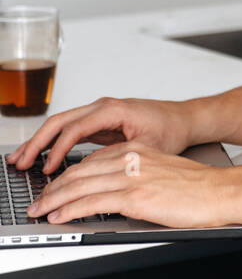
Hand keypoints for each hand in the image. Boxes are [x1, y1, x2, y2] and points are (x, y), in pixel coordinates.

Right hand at [7, 96, 196, 175]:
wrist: (183, 119)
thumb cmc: (170, 129)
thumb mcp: (146, 146)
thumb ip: (118, 156)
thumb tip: (94, 171)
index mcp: (112, 110)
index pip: (75, 128)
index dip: (57, 150)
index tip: (47, 169)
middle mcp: (102, 107)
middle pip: (59, 122)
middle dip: (37, 143)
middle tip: (20, 162)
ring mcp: (99, 113)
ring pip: (61, 125)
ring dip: (40, 142)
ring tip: (21, 159)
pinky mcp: (99, 122)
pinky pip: (70, 131)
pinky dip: (54, 143)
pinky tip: (42, 156)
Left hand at [25, 141, 238, 229]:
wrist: (222, 192)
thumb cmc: (200, 189)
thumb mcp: (163, 172)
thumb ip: (139, 174)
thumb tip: (118, 192)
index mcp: (138, 151)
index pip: (91, 161)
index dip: (67, 176)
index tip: (55, 187)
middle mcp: (132, 159)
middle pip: (80, 171)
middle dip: (53, 188)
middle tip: (38, 201)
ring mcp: (133, 177)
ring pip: (80, 185)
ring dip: (54, 200)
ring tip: (40, 211)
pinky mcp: (136, 196)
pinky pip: (93, 202)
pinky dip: (70, 209)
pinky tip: (59, 216)